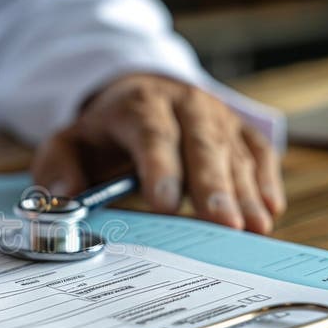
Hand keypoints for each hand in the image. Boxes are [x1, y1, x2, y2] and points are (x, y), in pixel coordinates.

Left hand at [32, 74, 285, 232]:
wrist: (139, 97)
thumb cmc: (103, 134)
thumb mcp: (68, 142)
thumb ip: (58, 167)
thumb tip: (64, 196)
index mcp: (139, 104)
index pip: (151, 134)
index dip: (160, 168)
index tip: (164, 205)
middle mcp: (185, 105)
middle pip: (202, 144)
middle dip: (213, 186)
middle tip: (223, 225)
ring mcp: (218, 117)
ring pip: (234, 153)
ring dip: (245, 193)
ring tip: (251, 230)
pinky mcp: (240, 131)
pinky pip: (259, 154)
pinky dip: (266, 182)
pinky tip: (269, 213)